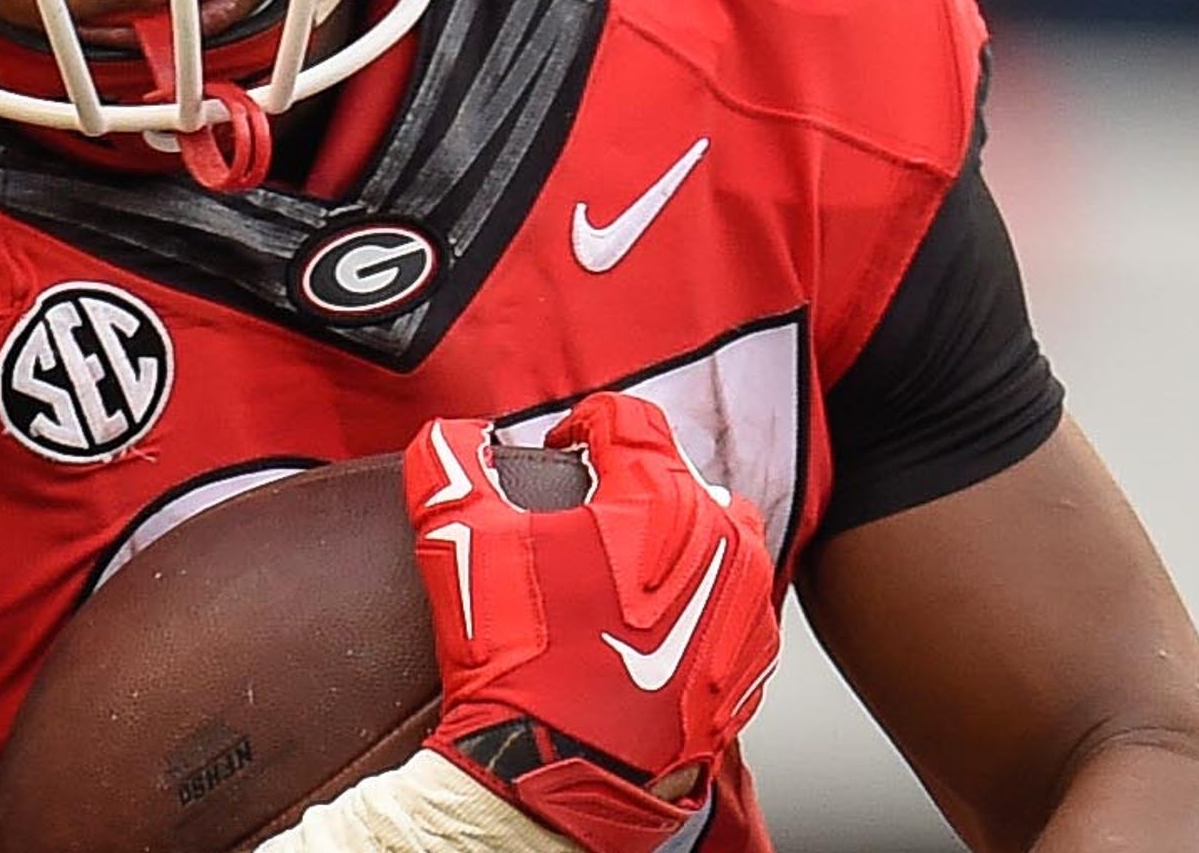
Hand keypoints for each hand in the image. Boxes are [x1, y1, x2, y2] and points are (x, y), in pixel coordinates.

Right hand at [404, 393, 779, 852]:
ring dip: (669, 543)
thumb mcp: (457, 543)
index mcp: (661, 498)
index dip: (581, 423)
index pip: (628, 418)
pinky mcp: (750, 669)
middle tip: (578, 520)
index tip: (558, 448)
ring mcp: (748, 610)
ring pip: (716, 540)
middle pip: (677, 477)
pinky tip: (640, 633)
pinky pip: (730, 609)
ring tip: (613, 576)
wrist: (557, 781)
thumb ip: (448, 464)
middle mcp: (723, 544)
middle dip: (627, 488)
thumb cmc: (519, 664)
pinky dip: (693, 607)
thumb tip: (452, 438)